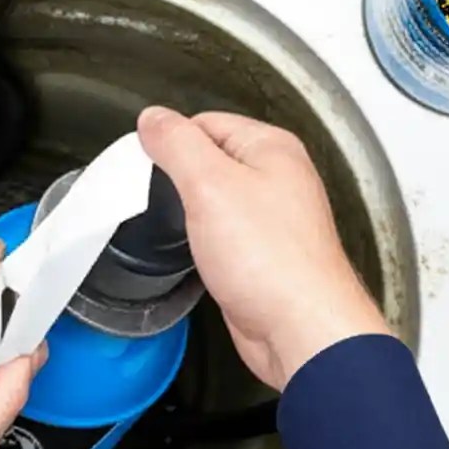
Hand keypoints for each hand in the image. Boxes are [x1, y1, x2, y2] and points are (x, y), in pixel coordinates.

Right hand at [137, 106, 389, 389]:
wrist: (299, 330)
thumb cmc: (271, 261)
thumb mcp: (209, 185)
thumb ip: (177, 145)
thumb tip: (153, 118)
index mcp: (272, 148)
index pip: (206, 122)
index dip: (172, 142)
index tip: (148, 166)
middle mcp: (278, 179)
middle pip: (210, 161)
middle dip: (181, 181)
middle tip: (162, 201)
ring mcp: (272, 219)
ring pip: (215, 201)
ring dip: (192, 215)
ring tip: (184, 230)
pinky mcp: (262, 255)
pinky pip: (223, 235)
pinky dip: (205, 243)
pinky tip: (198, 256)